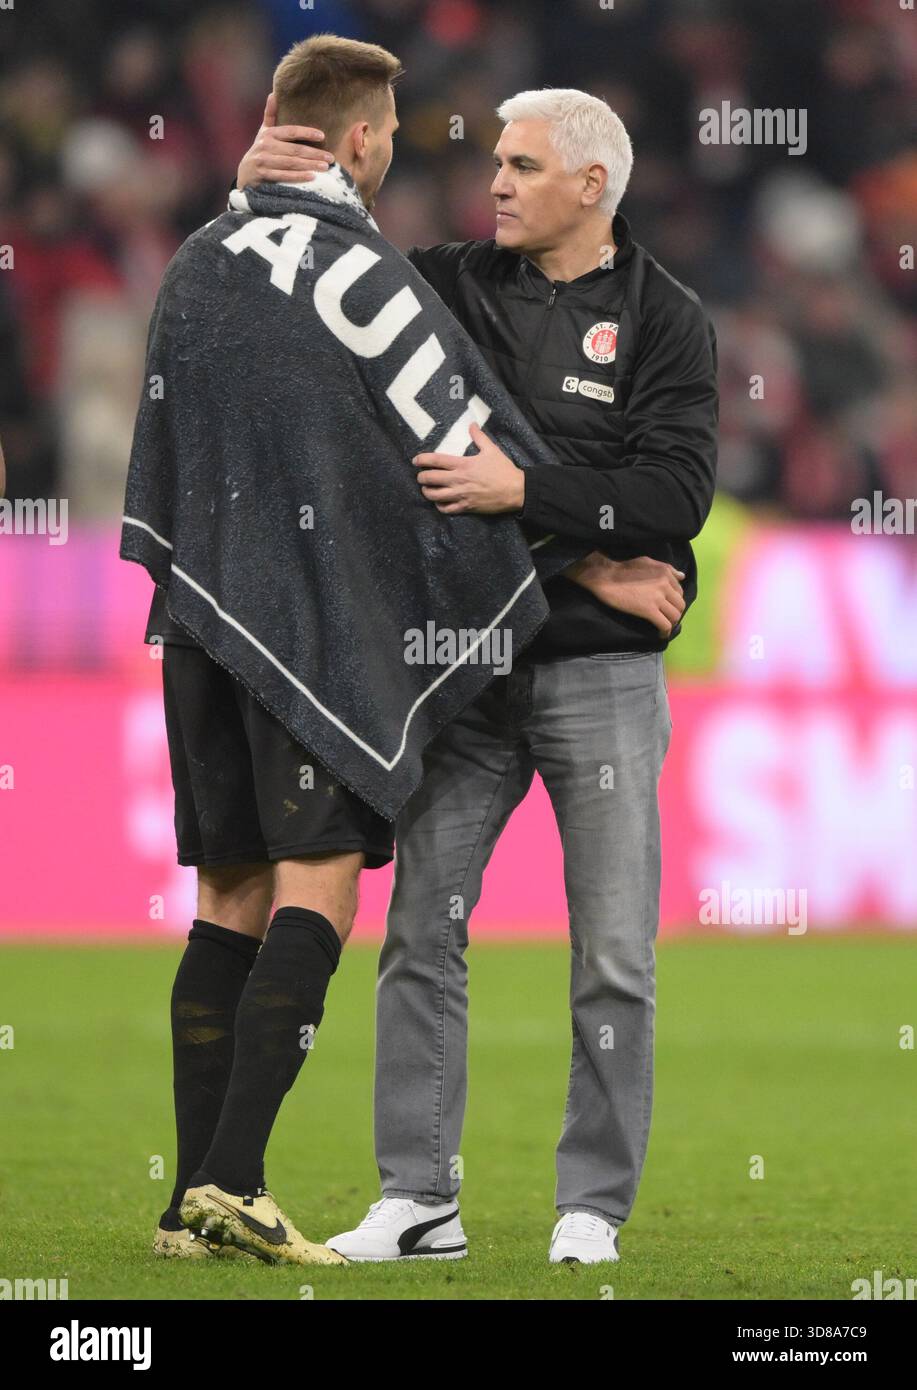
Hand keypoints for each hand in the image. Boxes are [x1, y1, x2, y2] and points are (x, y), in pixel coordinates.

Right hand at [236, 92, 334, 188]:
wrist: (245, 173)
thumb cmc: (261, 150)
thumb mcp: (264, 132)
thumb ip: (271, 115)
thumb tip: (274, 94)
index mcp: (269, 134)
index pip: (291, 131)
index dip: (306, 133)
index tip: (322, 136)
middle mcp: (266, 146)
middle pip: (294, 150)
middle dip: (314, 154)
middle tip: (330, 158)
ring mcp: (264, 161)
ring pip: (291, 163)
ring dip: (309, 165)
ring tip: (325, 167)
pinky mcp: (264, 175)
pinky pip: (284, 176)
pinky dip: (298, 177)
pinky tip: (312, 177)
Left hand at [412, 422, 524, 514]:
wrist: (515, 490)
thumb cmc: (503, 470)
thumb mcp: (491, 450)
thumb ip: (479, 437)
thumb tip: (472, 424)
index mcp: (463, 465)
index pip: (436, 461)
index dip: (422, 460)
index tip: (415, 461)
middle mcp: (458, 480)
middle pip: (430, 479)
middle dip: (421, 478)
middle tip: (420, 477)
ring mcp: (461, 495)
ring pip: (435, 496)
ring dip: (427, 492)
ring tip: (427, 490)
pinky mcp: (466, 507)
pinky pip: (446, 509)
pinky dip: (439, 506)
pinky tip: (439, 502)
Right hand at [565, 553, 685, 636]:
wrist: (606, 577)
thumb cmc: (624, 568)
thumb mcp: (648, 561)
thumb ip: (667, 569)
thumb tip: (682, 576)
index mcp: (666, 573)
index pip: (680, 591)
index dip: (674, 601)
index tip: (667, 606)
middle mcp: (665, 585)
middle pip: (680, 605)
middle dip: (675, 613)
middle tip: (666, 617)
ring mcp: (657, 598)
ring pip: (675, 616)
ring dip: (671, 623)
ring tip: (664, 626)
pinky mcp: (648, 610)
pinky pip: (664, 624)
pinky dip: (665, 632)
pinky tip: (661, 634)